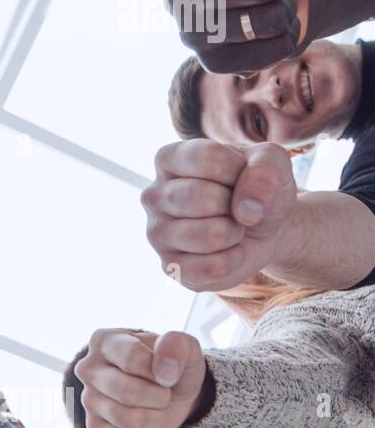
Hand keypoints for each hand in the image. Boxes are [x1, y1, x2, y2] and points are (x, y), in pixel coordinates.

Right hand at [75, 328, 208, 427]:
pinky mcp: (93, 426)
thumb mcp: (184, 347)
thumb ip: (177, 345)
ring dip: (155, 419)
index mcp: (105, 341)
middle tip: (165, 394)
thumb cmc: (171, 365)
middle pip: (126, 392)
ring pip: (125, 419)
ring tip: (157, 409)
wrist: (171, 393)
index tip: (171, 374)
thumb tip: (164, 370)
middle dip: (159, 398)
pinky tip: (148, 427)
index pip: (131, 358)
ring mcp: (87, 398)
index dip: (160, 372)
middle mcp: (88, 368)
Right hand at [143, 139, 296, 291]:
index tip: (241, 176)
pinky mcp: (169, 267)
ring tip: (231, 227)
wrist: (264, 226)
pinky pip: (212, 268)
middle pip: (203, 197)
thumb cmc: (257, 187)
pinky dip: (234, 260)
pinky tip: (227, 250)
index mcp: (169, 159)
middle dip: (236, 205)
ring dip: (235, 233)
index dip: (240, 171)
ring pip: (208, 235)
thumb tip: (246, 210)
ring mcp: (156, 233)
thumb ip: (266, 168)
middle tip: (236, 206)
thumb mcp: (273, 162)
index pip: (209, 159)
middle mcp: (153, 195)